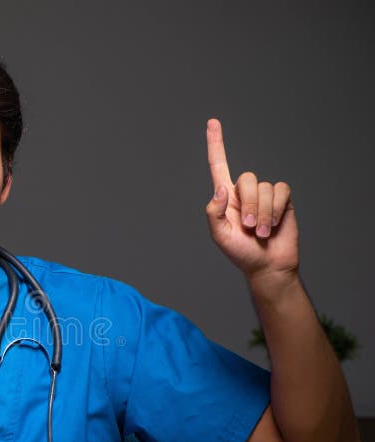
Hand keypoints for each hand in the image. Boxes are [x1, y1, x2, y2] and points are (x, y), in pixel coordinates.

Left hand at [204, 119, 298, 286]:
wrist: (267, 265)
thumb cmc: (240, 252)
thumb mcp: (219, 235)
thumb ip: (213, 211)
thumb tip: (221, 187)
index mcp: (225, 198)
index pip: (219, 165)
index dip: (216, 144)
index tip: (212, 122)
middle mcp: (245, 192)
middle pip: (247, 179)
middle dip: (249, 204)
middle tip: (249, 227)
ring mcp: (264, 195)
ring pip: (265, 188)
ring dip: (264, 213)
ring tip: (261, 232)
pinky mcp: (283, 199)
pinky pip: (281, 190)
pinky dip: (277, 209)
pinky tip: (275, 224)